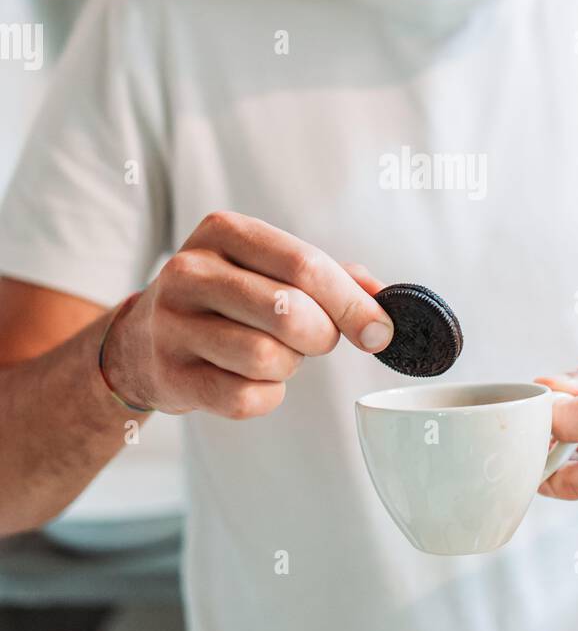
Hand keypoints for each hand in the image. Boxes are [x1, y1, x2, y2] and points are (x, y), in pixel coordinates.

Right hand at [102, 211, 392, 417]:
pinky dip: (265, 397)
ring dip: (290, 366)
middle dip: (322, 336)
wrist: (142, 341)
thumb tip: (383, 300)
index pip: (305, 265)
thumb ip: (330, 276)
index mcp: (224, 232)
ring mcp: (172, 325)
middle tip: (317, 340)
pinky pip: (243, 398)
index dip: (353, 303)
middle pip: (289, 311)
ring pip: (267, 358)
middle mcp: (190, 272)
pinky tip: (251, 380)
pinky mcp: (169, 376)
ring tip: (275, 355)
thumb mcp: (267, 268)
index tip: (379, 331)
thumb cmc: (225, 300)